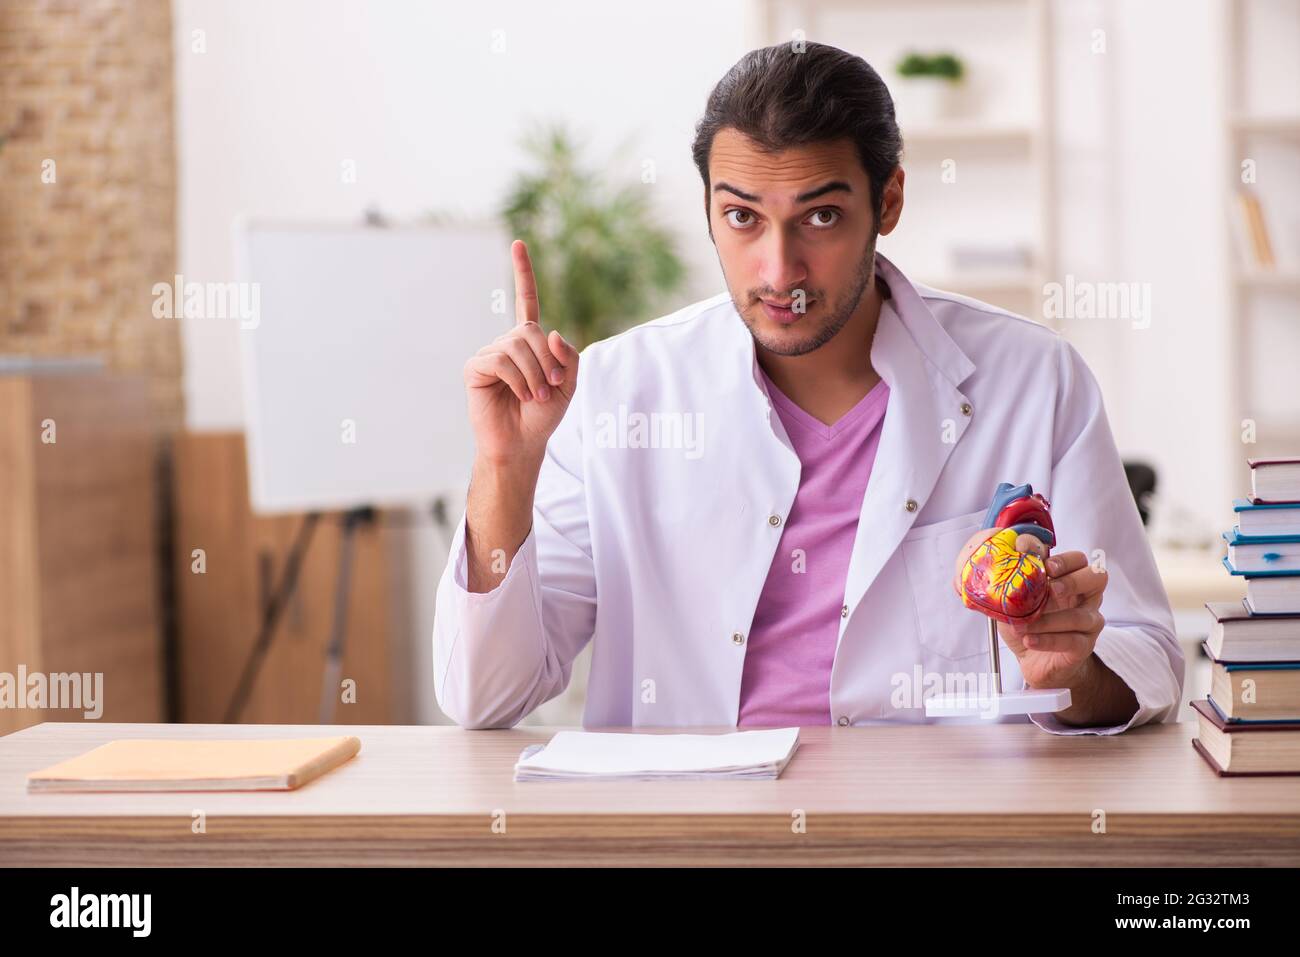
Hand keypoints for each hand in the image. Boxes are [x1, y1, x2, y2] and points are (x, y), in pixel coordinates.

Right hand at [463, 240, 578, 467]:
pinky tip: (519, 395)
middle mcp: (507, 343)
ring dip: (535, 374)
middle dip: (548, 361)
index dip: (523, 273)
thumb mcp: (569, 383)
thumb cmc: (543, 415)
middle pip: (531, 331)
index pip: (525, 301)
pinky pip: (501, 361)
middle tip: (551, 387)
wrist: (523, 443)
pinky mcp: (475, 368)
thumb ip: (568, 355)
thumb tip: (548, 330)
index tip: (518, 244)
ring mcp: (489, 354)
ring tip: (536, 396)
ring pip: (518, 346)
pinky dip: (518, 379)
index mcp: (529, 342)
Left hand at [953, 530, 1107, 688]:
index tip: (1044, 563)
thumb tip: (971, 568)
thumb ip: (1003, 583)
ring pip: (1081, 615)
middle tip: (1050, 588)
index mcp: (1070, 581)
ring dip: (1049, 619)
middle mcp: (1086, 599)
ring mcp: (1088, 624)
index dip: (1065, 559)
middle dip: (1072, 580)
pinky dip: (1048, 639)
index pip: (1080, 560)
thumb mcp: (1013, 602)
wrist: (1036, 662)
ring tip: (1024, 624)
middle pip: (1098, 578)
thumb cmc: (1030, 625)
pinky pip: (1072, 641)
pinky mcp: (1083, 647)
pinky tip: (1028, 638)